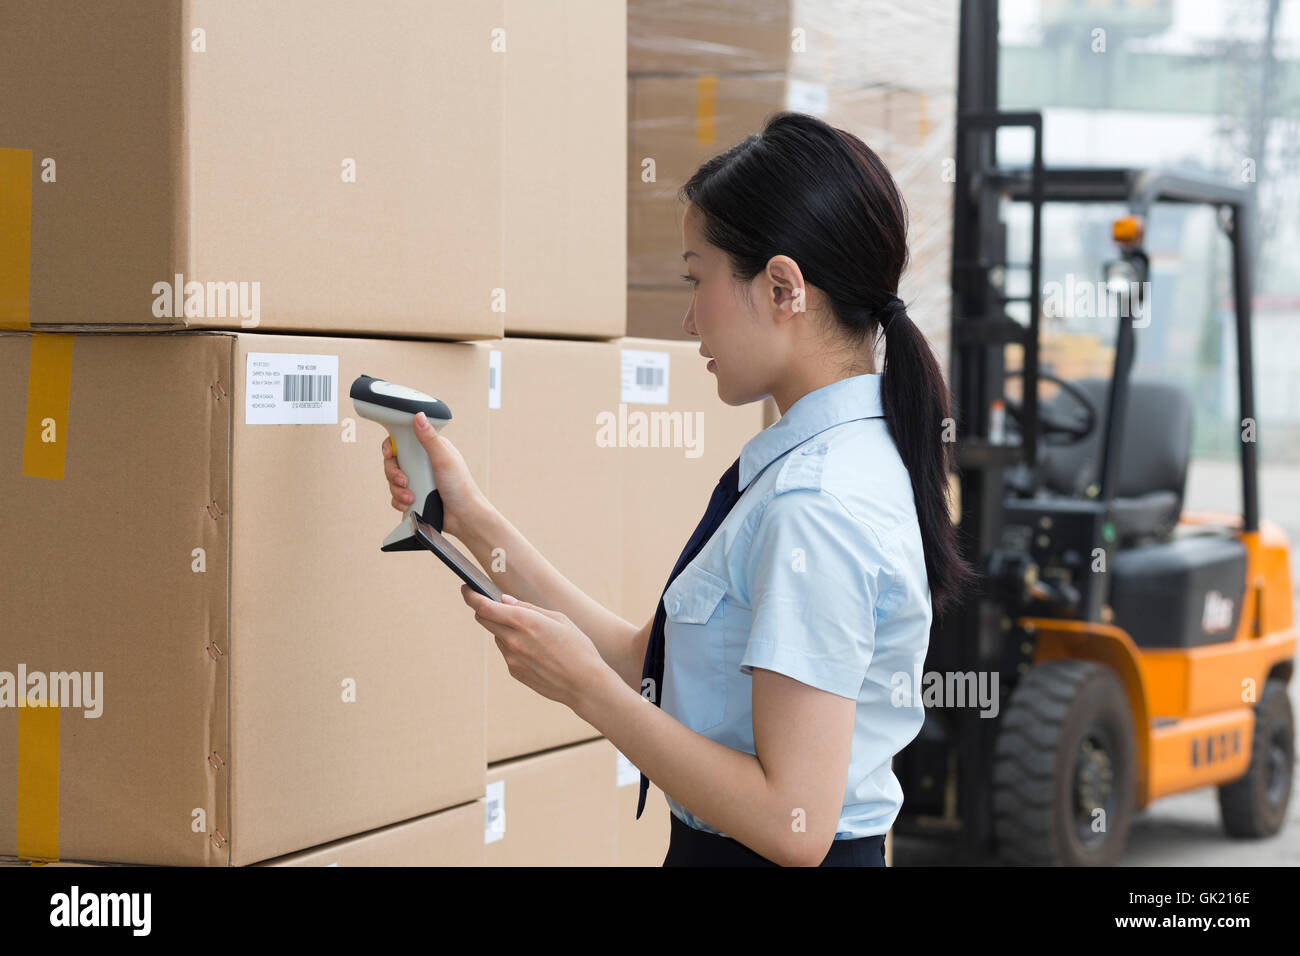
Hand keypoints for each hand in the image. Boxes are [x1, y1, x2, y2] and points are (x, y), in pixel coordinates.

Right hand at [383, 412, 488, 542]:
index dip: (392, 447)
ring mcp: (418, 480)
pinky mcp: (415, 496)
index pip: (403, 441)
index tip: (390, 454)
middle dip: (394, 474)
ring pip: (393, 481)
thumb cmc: (461, 488)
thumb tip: (419, 416)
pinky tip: (409, 504)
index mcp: (431, 449)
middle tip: (404, 481)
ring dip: (398, 490)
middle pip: (394, 462)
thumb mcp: (444, 459)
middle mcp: (423, 463)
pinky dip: (400, 501)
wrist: (464, 518)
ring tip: (411, 497)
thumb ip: (429, 439)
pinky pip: (396, 496)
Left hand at [461, 585, 610, 714]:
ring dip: (505, 630)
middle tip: (496, 606)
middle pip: (483, 620)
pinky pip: (507, 653)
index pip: (484, 606)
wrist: (584, 684)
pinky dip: (515, 647)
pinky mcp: (514, 671)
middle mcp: (512, 640)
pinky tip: (538, 652)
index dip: (471, 596)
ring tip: (534, 636)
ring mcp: (511, 658)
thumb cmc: (577, 647)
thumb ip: (527, 608)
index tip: (466, 588)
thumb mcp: (558, 619)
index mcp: (524, 622)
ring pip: (498, 636)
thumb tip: (504, 600)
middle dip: (485, 610)